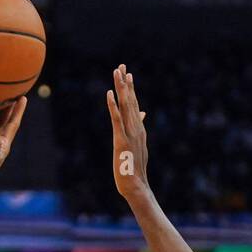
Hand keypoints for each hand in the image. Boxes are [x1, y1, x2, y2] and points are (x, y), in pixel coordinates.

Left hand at [106, 64, 148, 200]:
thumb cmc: (135, 168)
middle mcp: (136, 128)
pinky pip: (117, 119)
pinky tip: (109, 93)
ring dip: (121, 88)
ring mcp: (130, 133)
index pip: (134, 105)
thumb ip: (139, 128)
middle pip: (130, 101)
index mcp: (139, 129)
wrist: (136, 185)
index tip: (127, 74)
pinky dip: (113, 105)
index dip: (130, 89)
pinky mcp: (121, 139)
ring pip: (125, 106)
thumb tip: (142, 114)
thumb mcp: (138, 146)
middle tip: (121, 66)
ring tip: (117, 73)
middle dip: (125, 83)